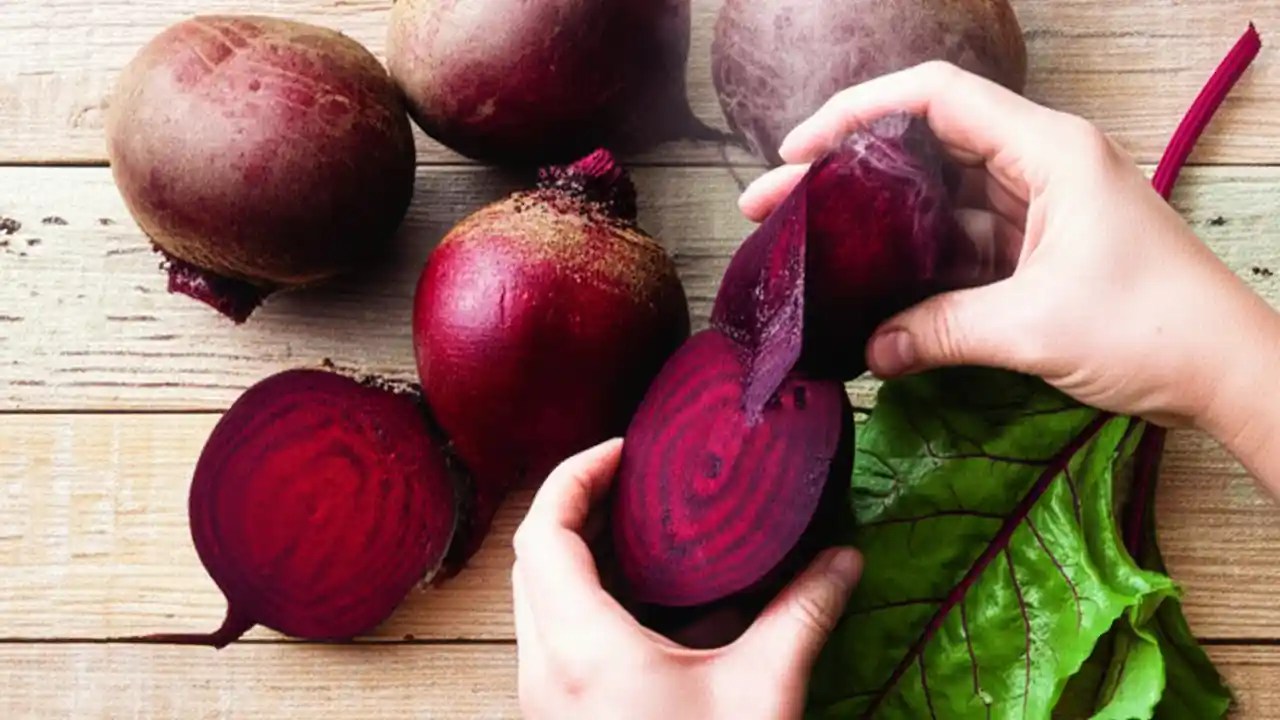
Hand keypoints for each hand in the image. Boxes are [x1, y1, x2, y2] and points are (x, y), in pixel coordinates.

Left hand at [512, 439, 862, 719]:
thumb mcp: (763, 693)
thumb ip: (802, 614)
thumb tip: (843, 560)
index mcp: (581, 649)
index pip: (545, 531)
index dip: (576, 474)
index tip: (624, 449)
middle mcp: (547, 671)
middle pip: (533, 559)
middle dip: (576, 507)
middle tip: (634, 482)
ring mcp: (548, 701)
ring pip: (540, 601)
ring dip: (581, 557)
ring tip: (646, 534)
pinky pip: (559, 641)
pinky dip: (594, 605)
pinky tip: (660, 612)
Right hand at [738, 61, 1279, 441]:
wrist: (1227, 372)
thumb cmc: (1155, 327)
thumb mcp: (1032, 327)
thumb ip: (940, 331)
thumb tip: (870, 350)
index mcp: (1047, 150)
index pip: (933, 98)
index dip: (856, 113)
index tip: (798, 151)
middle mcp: (1039, 166)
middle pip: (922, 150)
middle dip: (846, 176)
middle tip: (777, 206)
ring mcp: (1037, 211)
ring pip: (937, 205)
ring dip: (879, 230)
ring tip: (810, 252)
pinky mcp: (1037, 254)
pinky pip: (960, 250)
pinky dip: (917, 272)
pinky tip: (871, 295)